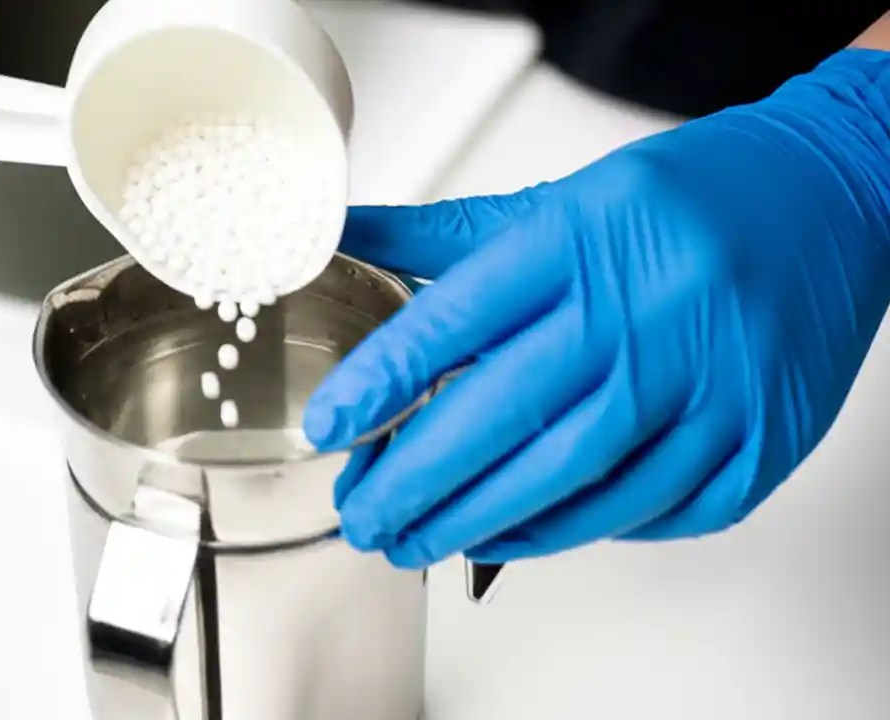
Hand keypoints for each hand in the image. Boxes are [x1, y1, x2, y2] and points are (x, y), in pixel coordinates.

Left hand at [305, 49, 889, 566]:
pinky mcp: (754, 439)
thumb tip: (346, 240)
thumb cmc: (683, 202)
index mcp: (583, 240)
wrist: (827, 198)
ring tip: (422, 538)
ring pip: (576, 480)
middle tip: (366, 517)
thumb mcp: (561, 198)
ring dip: (485, 522)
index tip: (331, 427)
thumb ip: (446, 237)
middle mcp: (645, 313)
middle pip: (507, 416)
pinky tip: (522, 533)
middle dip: (418, 480)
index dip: (382, 381)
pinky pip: (652, 511)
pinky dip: (577, 530)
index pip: (458, 318)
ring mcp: (707, 383)